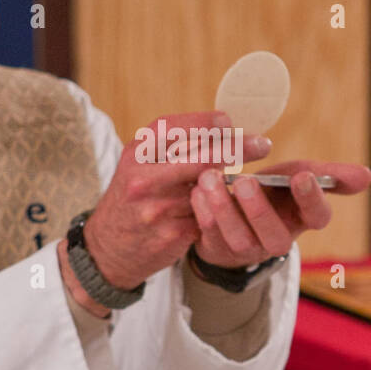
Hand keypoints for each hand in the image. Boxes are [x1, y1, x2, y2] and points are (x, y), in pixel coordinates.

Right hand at [84, 112, 272, 288]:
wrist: (108, 248)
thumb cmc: (132, 197)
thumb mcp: (139, 163)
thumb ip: (171, 146)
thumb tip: (222, 128)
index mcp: (137, 154)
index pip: (176, 128)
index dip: (207, 123)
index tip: (230, 122)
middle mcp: (144, 178)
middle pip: (201, 157)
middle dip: (237, 148)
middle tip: (262, 144)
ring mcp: (157, 208)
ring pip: (209, 188)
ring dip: (230, 183)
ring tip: (247, 179)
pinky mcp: (171, 234)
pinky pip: (208, 216)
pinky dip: (219, 210)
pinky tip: (225, 208)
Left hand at [189, 160, 370, 269]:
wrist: (235, 212)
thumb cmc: (274, 191)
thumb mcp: (300, 177)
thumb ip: (330, 176)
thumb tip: (367, 177)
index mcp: (303, 219)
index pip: (317, 217)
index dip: (311, 199)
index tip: (301, 175)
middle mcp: (278, 239)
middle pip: (275, 236)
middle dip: (260, 209)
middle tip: (246, 180)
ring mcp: (248, 248)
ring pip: (239, 239)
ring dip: (225, 210)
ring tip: (212, 180)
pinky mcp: (218, 248)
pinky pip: (210, 236)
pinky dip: (203, 212)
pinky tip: (197, 190)